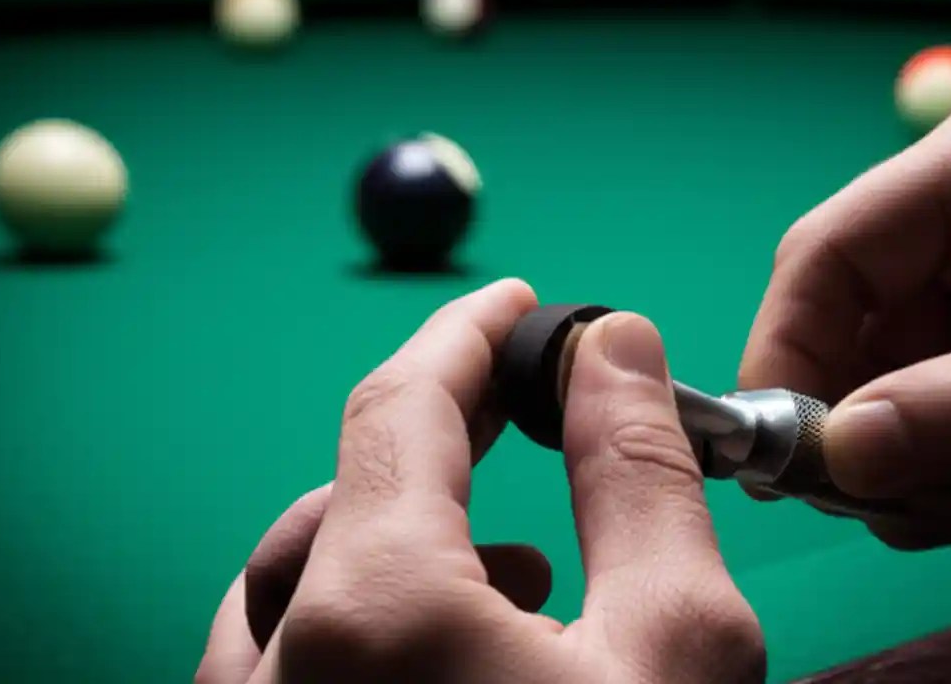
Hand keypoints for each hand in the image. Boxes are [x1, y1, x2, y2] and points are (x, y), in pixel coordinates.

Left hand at [196, 279, 764, 683]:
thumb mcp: (675, 643)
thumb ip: (638, 478)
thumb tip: (612, 347)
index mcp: (372, 610)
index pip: (400, 410)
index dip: (467, 337)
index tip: (519, 302)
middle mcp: (275, 671)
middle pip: (340, 494)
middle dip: (447, 439)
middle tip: (532, 415)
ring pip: (297, 584)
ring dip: (406, 541)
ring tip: (523, 565)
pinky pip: (278, 662)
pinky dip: (362, 622)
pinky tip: (455, 652)